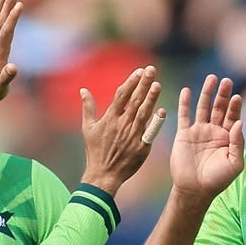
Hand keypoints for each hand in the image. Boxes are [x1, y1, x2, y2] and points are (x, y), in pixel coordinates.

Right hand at [79, 65, 163, 194]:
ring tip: (157, 84)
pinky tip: (163, 111)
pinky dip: (156, 122)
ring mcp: (132, 135)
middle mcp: (122, 124)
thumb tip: (83, 90)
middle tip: (151, 69)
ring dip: (151, 98)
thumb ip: (88, 107)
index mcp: (110, 118)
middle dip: (143, 84)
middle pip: (135, 100)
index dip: (131, 82)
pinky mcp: (141, 147)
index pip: (122, 95)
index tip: (139, 71)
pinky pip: (150, 132)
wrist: (103, 174)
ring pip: (144, 113)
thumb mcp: (87, 128)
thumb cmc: (95, 151)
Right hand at [171, 74, 243, 202]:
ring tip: (211, 78)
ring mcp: (198, 131)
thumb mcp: (235, 163)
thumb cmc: (218, 180)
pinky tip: (187, 91)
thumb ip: (238, 143)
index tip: (237, 97)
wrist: (195, 190)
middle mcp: (214, 131)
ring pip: (203, 107)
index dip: (235, 107)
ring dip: (206, 93)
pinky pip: (184, 115)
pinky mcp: (184, 134)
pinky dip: (185, 103)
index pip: (232, 116)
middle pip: (219, 108)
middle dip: (222, 94)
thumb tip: (239, 122)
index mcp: (228, 137)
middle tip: (226, 81)